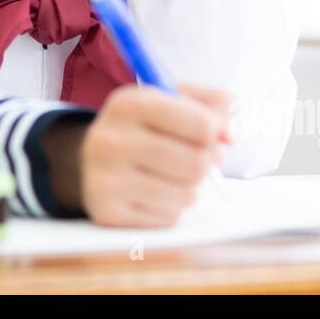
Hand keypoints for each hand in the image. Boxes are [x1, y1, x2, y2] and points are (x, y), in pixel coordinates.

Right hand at [44, 83, 233, 226]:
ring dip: (188, 188)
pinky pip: (168, 218)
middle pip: (197, 164)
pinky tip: (152, 192)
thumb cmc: (144, 126)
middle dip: (204, 163)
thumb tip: (230, 136)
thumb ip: (213, 104)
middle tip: (193, 157)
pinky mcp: (107, 212)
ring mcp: (106, 179)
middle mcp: (111, 139)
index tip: (209, 133)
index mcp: (130, 103)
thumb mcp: (172, 99)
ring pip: (186, 195)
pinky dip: (170, 208)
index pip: (202, 126)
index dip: (216, 132)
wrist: (90, 157)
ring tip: (169, 174)